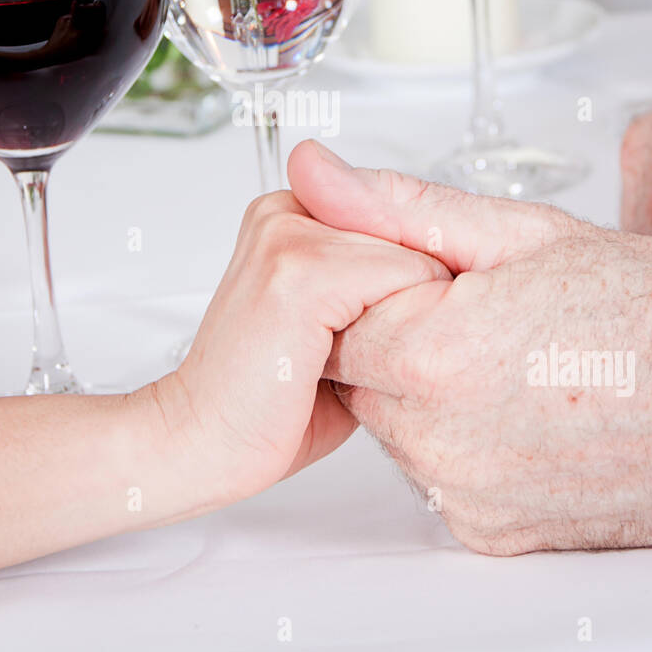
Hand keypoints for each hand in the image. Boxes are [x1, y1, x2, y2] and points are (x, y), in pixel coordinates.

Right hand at [153, 190, 447, 510]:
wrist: (196, 442)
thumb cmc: (267, 402)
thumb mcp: (340, 333)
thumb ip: (380, 294)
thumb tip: (455, 284)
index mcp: (292, 215)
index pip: (402, 221)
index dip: (415, 284)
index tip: (378, 332)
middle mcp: (286, 210)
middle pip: (415, 234)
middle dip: (415, 299)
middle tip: (353, 357)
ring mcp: (290, 234)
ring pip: (416, 257)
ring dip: (408, 320)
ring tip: (344, 362)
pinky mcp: (300, 268)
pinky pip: (403, 278)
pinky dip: (401, 330)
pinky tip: (344, 366)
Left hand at [288, 141, 651, 554]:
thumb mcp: (524, 234)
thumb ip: (399, 208)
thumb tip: (312, 175)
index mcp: (435, 354)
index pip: (335, 316)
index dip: (385, 288)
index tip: (441, 280)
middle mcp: (438, 439)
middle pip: (361, 374)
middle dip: (401, 339)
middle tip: (487, 318)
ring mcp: (464, 495)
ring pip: (395, 427)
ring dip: (429, 394)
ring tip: (515, 364)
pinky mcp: (487, 532)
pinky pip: (436, 477)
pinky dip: (462, 445)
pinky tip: (524, 414)